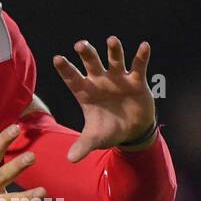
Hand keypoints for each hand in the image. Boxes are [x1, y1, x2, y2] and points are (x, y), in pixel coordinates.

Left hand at [52, 36, 155, 161]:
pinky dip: (141, 56)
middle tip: (80, 45)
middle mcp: (100, 81)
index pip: (73, 78)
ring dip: (113, 50)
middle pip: (91, 63)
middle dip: (87, 54)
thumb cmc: (109, 130)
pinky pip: (138, 66)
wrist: (132, 130)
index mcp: (86, 92)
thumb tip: (70, 160)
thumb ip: (83, 145)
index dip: (66, 69)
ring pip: (114, 60)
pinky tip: (144, 46)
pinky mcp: (136, 80)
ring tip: (111, 40)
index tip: (57, 58)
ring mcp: (118, 78)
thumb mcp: (96, 139)